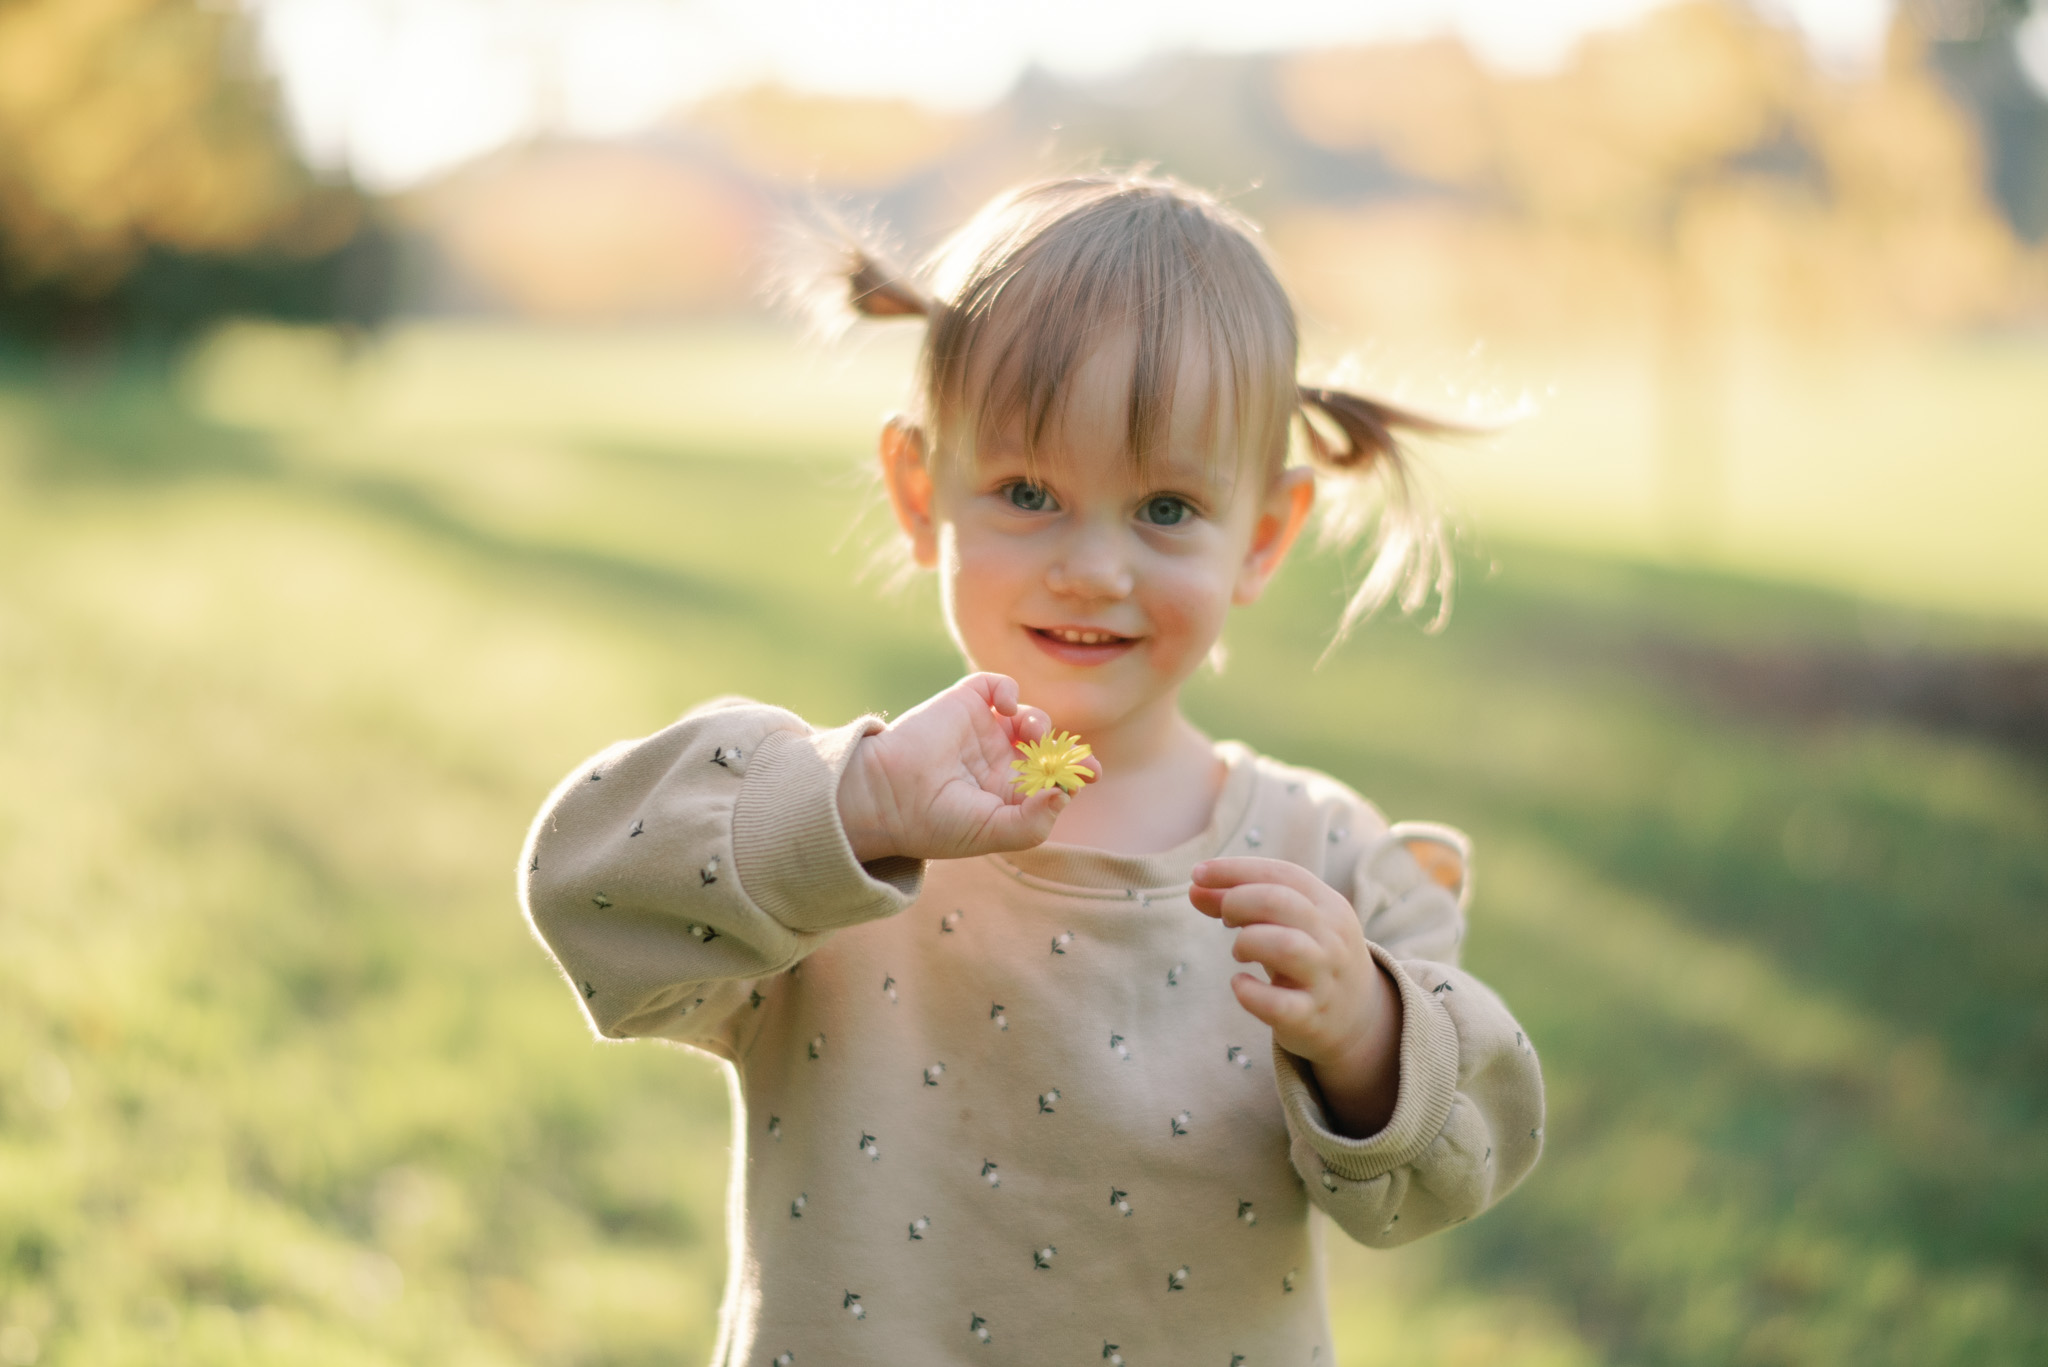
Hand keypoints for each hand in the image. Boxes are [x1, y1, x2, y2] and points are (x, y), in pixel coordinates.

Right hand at [838, 673, 1100, 862]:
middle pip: (1047, 747)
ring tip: (1030, 733)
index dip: (1074, 774)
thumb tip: (1065, 795)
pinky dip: (1009, 690)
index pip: (1051, 779)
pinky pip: (997, 686)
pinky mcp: (963, 703)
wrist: (887, 796)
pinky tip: (1006, 709)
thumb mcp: (994, 833)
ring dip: (1040, 723)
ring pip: (1028, 717)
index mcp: (1004, 794)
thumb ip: (1035, 822)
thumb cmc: (937, 823)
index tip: (1091, 775)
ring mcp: (980, 731)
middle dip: (1066, 750)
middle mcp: (995, 761)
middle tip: (1081, 758)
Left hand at [1189, 857, 1402, 1137]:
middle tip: (1226, 918)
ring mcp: (1325, 979)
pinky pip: (1277, 1004)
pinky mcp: (1311, 1017)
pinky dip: (1249, 992)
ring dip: (1248, 942)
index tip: (1197, 874)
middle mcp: (1333, 939)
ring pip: (1285, 946)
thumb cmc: (1310, 958)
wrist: (1359, 1019)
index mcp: (1330, 906)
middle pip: (1280, 902)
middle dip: (1238, 901)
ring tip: (1239, 951)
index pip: (1283, 874)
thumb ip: (1243, 904)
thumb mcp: (1288, 925)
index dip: (1235, 870)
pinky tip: (1240, 984)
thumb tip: (1195, 888)